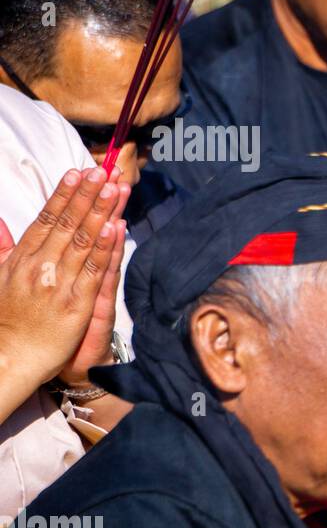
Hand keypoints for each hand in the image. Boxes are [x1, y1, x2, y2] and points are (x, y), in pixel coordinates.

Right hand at [0, 167, 126, 395]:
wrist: (11, 356)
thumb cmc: (7, 317)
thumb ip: (3, 247)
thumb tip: (0, 222)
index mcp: (23, 258)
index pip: (46, 219)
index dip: (63, 194)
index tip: (77, 172)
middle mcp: (40, 266)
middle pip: (67, 224)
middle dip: (86, 195)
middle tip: (102, 171)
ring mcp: (59, 284)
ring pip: (84, 241)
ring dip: (100, 212)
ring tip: (113, 188)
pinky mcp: (77, 304)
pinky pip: (93, 271)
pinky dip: (105, 248)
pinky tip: (114, 228)